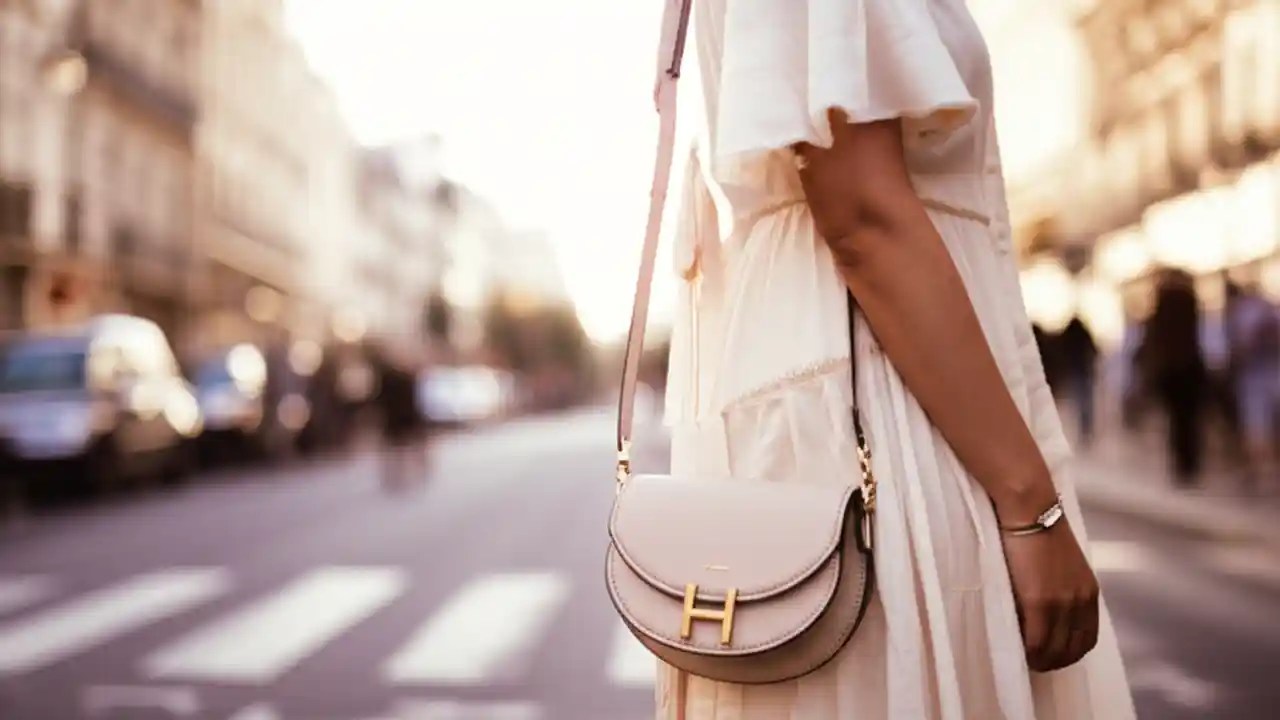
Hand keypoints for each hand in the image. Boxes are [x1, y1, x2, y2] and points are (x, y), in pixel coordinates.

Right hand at [1001, 519, 1099, 671]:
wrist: (1030, 510)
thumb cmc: (1039, 528)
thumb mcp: (1062, 563)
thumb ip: (1061, 587)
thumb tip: (1046, 608)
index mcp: (1089, 592)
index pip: (1087, 638)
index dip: (1069, 653)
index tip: (1052, 655)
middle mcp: (1081, 601)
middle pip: (1072, 649)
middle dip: (1055, 661)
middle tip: (1036, 662)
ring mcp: (1062, 603)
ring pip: (1054, 649)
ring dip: (1041, 660)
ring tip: (1026, 659)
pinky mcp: (1040, 601)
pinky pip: (1036, 639)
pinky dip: (1029, 650)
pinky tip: (1019, 650)